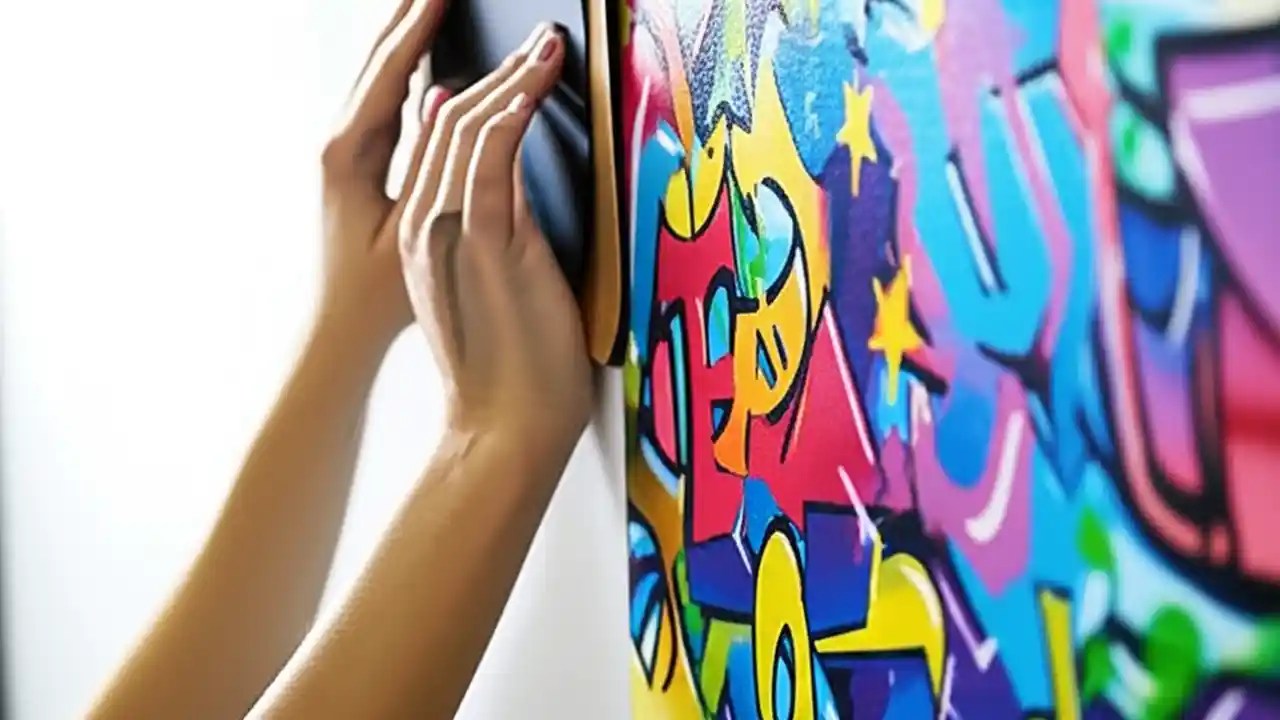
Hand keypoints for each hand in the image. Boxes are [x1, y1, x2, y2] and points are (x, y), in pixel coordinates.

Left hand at [315, 0, 449, 348]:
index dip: (417, 26)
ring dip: (405, 37)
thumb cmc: (376, 293)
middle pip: (377, 61)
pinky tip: (421, 59)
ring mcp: (346, 152)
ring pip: (379, 77)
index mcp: (350, 153)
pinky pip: (386, 100)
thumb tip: (445, 102)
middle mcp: (340, 144)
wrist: (340, 329)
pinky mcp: (359, 165)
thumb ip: (430, 164)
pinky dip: (405, 68)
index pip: (388, 72)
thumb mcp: (412, 229)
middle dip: (407, 16)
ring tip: (429, 2)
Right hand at [398, 24, 592, 447]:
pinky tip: (533, 84)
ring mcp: (449, 230)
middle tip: (537, 42)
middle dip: (497, 71)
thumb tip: (508, 191)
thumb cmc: (513, 372)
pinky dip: (512, 113)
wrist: (505, 431)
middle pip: (452, 124)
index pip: (441, 146)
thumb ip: (490, 238)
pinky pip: (491, 159)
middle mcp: (425, 225)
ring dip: (512, 78)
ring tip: (547, 46)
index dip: (476, 97)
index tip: (510, 69)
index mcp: (424, 238)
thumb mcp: (492, 294)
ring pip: (469, 130)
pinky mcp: (485, 240)